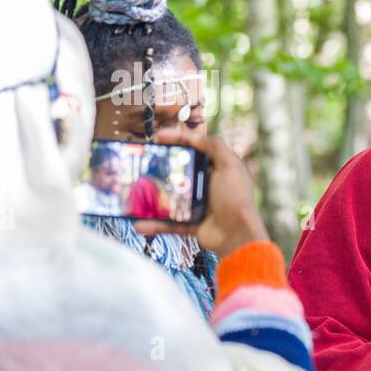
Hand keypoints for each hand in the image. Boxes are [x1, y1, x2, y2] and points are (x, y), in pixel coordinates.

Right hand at [134, 127, 267, 256]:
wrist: (238, 235)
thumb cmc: (235, 198)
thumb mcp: (230, 165)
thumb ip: (215, 146)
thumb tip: (193, 135)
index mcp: (218, 168)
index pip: (195, 149)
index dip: (177, 140)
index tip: (157, 137)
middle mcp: (208, 184)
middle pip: (179, 171)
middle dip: (159, 167)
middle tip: (141, 162)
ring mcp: (199, 204)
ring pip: (170, 197)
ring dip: (151, 196)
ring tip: (133, 191)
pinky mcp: (192, 223)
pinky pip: (169, 222)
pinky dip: (155, 224)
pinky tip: (139, 223)